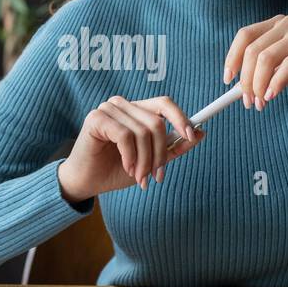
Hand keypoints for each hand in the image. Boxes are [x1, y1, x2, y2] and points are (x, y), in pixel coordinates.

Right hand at [58, 95, 206, 201]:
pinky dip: (130, 156)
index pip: (164, 104)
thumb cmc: (115, 170)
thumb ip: (173, 146)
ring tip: (140, 177)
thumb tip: (201, 133)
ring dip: (145, 160)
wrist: (87, 182)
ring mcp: (108, 108)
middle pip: (156, 122)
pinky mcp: (97, 118)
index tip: (193, 136)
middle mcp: (123, 104)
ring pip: (143, 131)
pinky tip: (126, 167)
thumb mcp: (151, 160)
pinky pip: (125, 136)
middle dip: (160, 153)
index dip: (181, 118)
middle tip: (157, 175)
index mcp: (136, 110)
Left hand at [222, 14, 287, 110]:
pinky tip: (272, 96)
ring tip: (260, 103)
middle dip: (246, 80)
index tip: (228, 80)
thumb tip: (240, 88)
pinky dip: (276, 83)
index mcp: (276, 24)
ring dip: (259, 85)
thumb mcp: (286, 68)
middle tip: (248, 101)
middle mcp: (287, 23)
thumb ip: (265, 73)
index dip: (232, 58)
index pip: (244, 36)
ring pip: (267, 58)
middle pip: (253, 51)